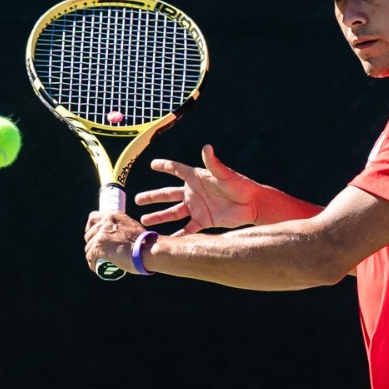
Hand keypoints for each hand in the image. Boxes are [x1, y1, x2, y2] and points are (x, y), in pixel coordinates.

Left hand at [83, 209, 145, 275]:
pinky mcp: (99, 246)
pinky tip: (96, 268)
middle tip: (97, 252)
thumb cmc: (144, 243)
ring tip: (98, 262)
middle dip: (91, 243)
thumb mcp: (132, 228)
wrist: (148, 250)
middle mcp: (105, 222)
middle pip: (88, 234)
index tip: (94, 236)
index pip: (93, 218)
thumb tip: (119, 239)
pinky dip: (92, 263)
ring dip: (92, 255)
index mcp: (113, 216)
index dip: (91, 228)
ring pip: (88, 246)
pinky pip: (90, 256)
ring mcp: (101, 234)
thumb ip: (122, 229)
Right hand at [134, 144, 261, 232]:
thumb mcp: (225, 174)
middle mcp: (193, 192)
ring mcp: (197, 207)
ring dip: (159, 217)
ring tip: (144, 221)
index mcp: (196, 177)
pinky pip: (187, 229)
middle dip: (152, 197)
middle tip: (136, 199)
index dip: (164, 166)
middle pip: (168, 194)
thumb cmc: (240, 185)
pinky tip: (165, 240)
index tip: (152, 164)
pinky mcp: (204, 221)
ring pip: (173, 213)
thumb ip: (214, 163)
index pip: (176, 170)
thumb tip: (207, 147)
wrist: (252, 205)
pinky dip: (177, 235)